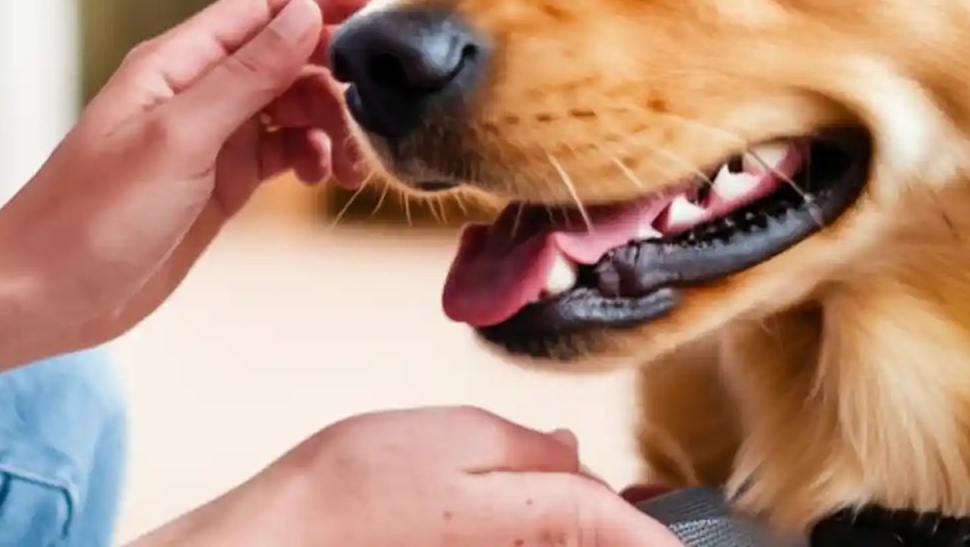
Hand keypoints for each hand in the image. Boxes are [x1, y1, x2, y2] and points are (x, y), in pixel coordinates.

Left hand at [0, 0, 387, 375]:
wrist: (50, 296)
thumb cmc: (92, 217)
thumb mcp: (179, 139)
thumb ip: (246, 77)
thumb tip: (303, 12)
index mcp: (180, 62)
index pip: (267, 5)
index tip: (387, 7)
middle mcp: (201, 90)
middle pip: (291, 55)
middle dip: (342, 75)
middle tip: (384, 105)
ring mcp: (215, 135)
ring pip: (297, 108)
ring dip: (335, 127)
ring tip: (353, 166)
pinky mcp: (225, 178)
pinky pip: (288, 151)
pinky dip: (315, 159)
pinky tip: (322, 179)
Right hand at [132, 408, 682, 546]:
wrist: (281, 541)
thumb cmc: (354, 485)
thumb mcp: (457, 433)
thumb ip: (530, 448)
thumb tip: (575, 457)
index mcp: (523, 519)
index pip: (613, 527)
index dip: (657, 534)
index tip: (688, 544)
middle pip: (591, 540)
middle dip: (622, 524)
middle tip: (649, 500)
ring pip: (561, 543)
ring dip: (585, 524)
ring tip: (604, 498)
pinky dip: (546, 528)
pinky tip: (538, 502)